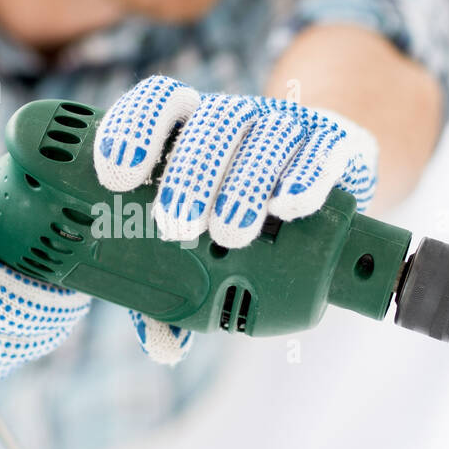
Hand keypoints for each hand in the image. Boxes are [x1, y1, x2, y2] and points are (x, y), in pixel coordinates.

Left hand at [94, 74, 379, 363]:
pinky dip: (304, 179)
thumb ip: (176, 287)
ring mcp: (285, 128)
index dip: (135, 130)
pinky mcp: (333, 144)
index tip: (116, 175)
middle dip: (189, 175)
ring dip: (245, 184)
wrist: (324, 177)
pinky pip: (320, 154)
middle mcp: (235, 119)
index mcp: (190, 129)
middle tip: (176, 223)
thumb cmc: (243, 209)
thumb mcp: (205, 243)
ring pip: (265, 138)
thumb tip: (164, 344)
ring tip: (229, 232)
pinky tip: (287, 206)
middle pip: (211, 125)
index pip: (159, 104)